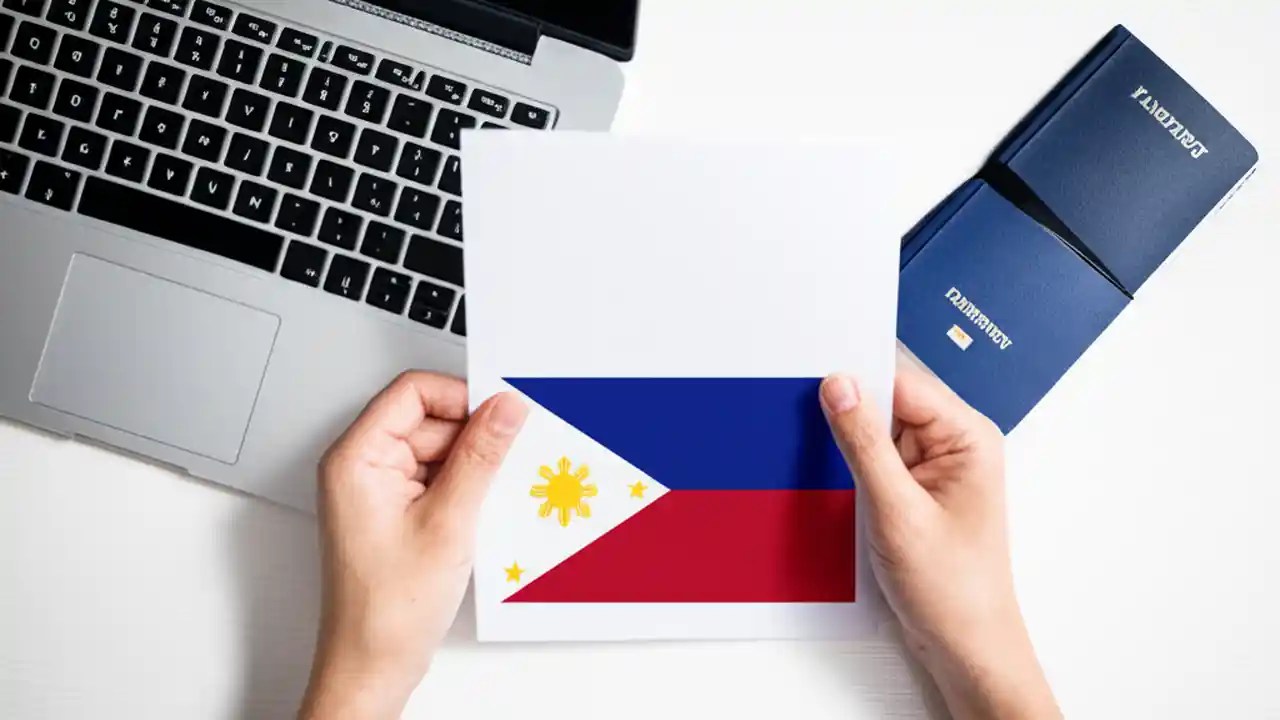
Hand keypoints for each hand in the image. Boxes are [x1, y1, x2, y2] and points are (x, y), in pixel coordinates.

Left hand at [298, 372, 527, 719]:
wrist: (372, 667)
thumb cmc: (385, 610)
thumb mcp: (449, 521)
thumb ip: (480, 456)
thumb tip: (504, 409)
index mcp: (356, 458)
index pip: (413, 392)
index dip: (461, 396)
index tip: (500, 413)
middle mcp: (361, 468)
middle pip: (428, 418)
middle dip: (472, 436)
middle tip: (504, 462)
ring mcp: (378, 490)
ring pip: (437, 449)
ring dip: (471, 466)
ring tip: (485, 501)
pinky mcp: (396, 512)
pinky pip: (436, 478)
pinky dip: (464, 489)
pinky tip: (477, 514)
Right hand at [820, 365, 1059, 719]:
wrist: (965, 645)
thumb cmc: (951, 588)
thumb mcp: (897, 512)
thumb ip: (864, 444)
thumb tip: (838, 385)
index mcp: (967, 436)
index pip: (902, 381)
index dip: (855, 376)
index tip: (808, 377)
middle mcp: (954, 442)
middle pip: (888, 399)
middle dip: (846, 407)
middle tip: (802, 416)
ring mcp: (934, 466)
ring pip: (876, 428)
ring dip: (845, 441)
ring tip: (819, 459)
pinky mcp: (914, 488)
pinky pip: (874, 457)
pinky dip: (849, 464)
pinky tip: (832, 481)